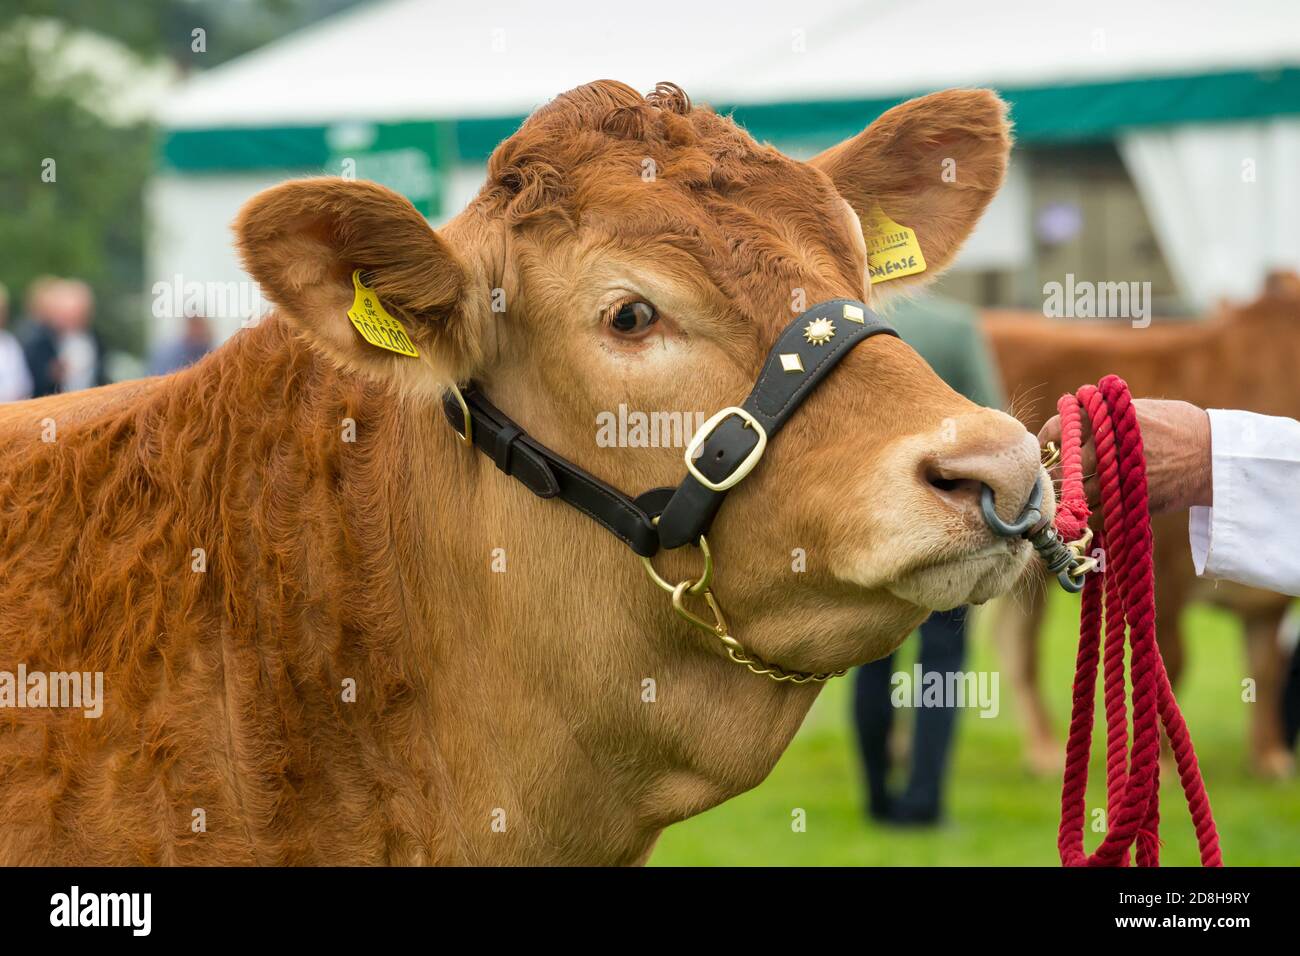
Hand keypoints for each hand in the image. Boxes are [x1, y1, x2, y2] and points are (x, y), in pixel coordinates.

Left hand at [1037, 399, 1211, 514]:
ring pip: (1075, 495)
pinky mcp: (1129, 502)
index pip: (1060, 428)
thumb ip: (1105, 415)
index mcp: (1107, 420)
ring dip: (1067, 498)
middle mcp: (1108, 447)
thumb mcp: (1138, 409)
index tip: (1046, 447)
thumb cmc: (1178, 426)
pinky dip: (1089, 516)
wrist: (1214, 456)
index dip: (1048, 439)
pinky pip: (1096, 516)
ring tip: (1064, 497)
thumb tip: (1071, 422)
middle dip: (1054, 475)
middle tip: (1051, 478)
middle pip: (1062, 468)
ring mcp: (1117, 477)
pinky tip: (1088, 511)